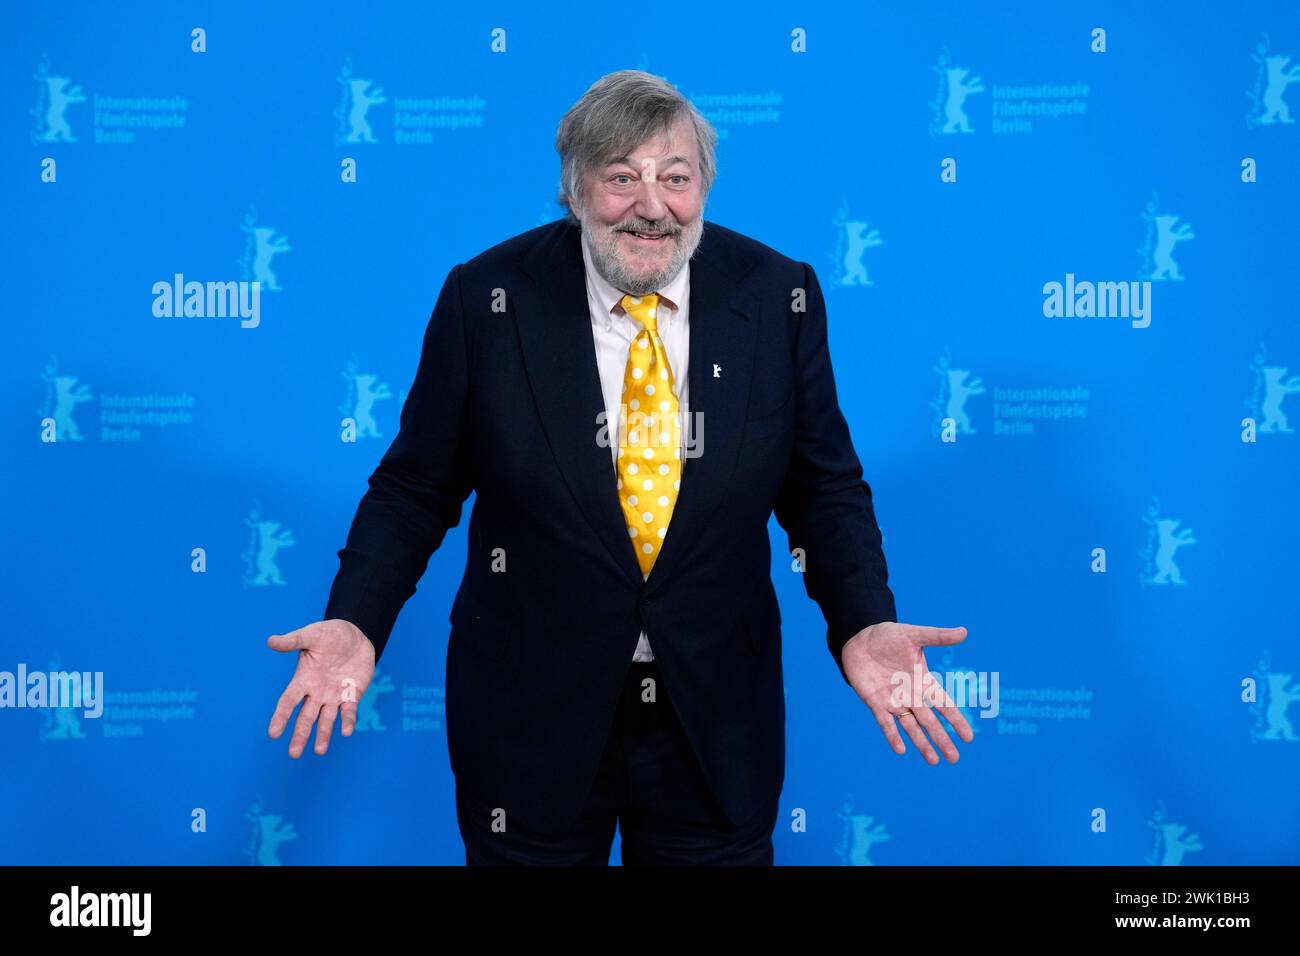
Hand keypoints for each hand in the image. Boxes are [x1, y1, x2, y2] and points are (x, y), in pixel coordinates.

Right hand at [266, 619, 375, 757]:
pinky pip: (349, 711)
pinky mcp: (352, 695)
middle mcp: (316, 692)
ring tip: (320, 751)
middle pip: (305, 717)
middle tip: (294, 754)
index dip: (281, 717)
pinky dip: (348, 721)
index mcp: (303, 680)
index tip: (273, 733)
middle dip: (300, 735)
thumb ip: (293, 641)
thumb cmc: (328, 635)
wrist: (355, 635)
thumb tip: (270, 641)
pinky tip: (346, 732)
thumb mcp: (310, 635)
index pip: (288, 702)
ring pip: (326, 720)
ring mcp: (334, 696)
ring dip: (323, 735)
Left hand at [841, 621, 973, 764]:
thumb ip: (939, 636)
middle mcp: (911, 695)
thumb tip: (964, 632)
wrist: (861, 639)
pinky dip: (892, 735)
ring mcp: (894, 701)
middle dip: (942, 739)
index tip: (968, 737)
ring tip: (933, 760)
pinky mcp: (875, 702)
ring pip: (911, 726)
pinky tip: (901, 749)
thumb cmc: (890, 636)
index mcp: (924, 682)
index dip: (955, 720)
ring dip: (921, 743)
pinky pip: (885, 722)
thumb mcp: (916, 635)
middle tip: (954, 759)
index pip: (944, 704)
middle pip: (930, 721)